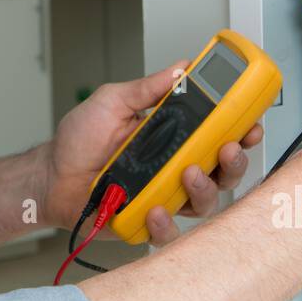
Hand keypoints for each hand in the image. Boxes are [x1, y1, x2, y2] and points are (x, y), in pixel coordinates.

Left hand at [39, 60, 263, 244]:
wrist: (50, 176)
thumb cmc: (79, 141)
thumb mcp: (113, 101)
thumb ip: (148, 88)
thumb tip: (181, 68)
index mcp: (173, 137)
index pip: (218, 134)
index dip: (240, 129)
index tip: (250, 121)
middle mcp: (175, 168)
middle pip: (223, 170)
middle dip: (235, 161)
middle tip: (228, 148)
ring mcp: (164, 196)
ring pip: (205, 202)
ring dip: (205, 188)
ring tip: (188, 173)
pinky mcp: (148, 223)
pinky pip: (170, 232)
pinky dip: (166, 222)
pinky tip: (156, 207)